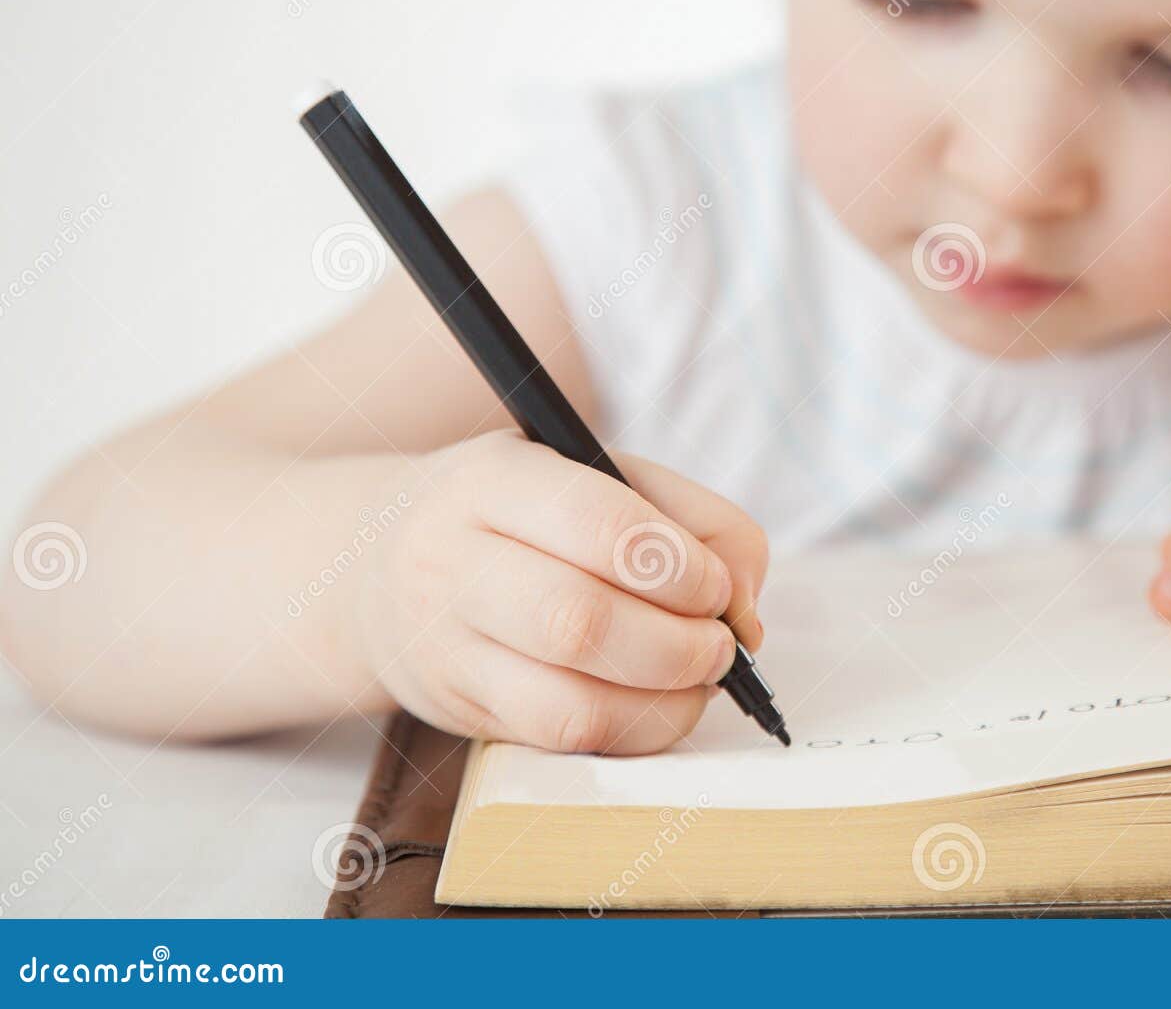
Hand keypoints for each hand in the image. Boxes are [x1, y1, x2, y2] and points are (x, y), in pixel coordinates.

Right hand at [349, 429, 767, 753]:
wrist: (379, 564)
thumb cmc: (523, 515)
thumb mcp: (598, 475)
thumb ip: (694, 520)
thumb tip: (746, 610)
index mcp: (493, 480)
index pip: (600, 527)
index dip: (680, 569)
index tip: (716, 588)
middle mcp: (451, 561)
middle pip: (579, 622)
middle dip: (678, 645)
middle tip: (720, 645)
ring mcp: (445, 647)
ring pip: (568, 703)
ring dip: (664, 702)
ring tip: (698, 678)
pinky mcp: (460, 712)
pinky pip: (559, 742)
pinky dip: (634, 733)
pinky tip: (659, 706)